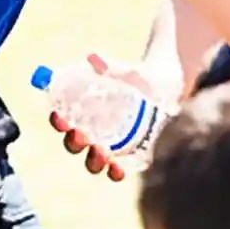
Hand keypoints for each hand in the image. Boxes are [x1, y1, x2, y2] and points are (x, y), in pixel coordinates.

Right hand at [50, 53, 175, 181]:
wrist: (170, 86)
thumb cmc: (141, 77)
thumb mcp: (127, 72)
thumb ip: (110, 66)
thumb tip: (93, 57)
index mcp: (87, 112)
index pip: (65, 121)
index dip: (59, 121)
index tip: (59, 117)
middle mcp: (96, 132)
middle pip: (76, 145)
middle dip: (74, 142)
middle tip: (80, 135)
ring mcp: (113, 145)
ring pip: (95, 160)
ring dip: (93, 160)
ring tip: (100, 153)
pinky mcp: (132, 155)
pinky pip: (119, 168)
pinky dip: (116, 171)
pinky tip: (118, 169)